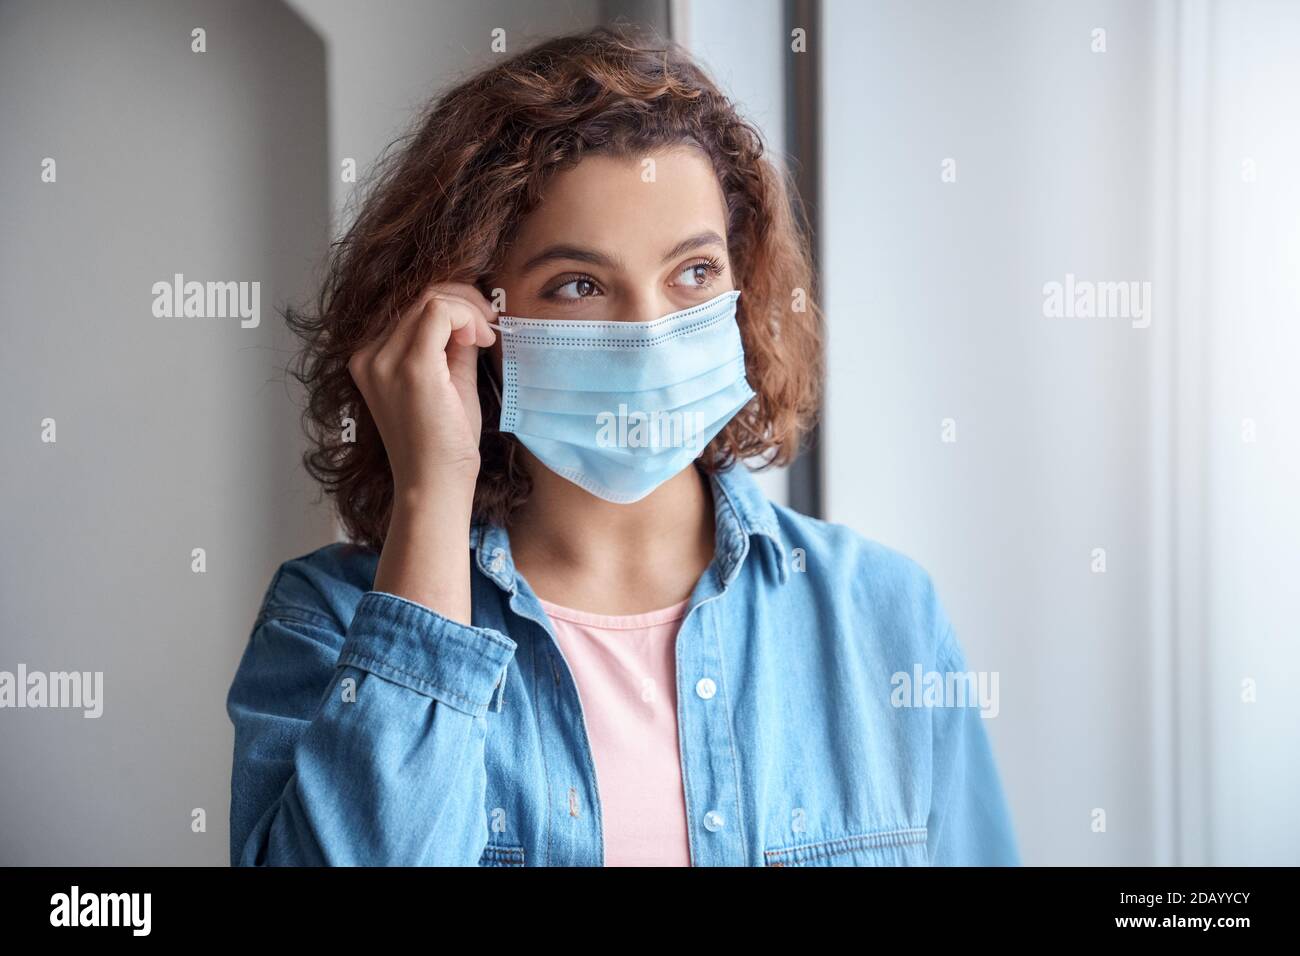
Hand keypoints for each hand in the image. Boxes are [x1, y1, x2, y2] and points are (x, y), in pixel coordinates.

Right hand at [347, 282, 496, 498]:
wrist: (434, 485)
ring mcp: (384, 360)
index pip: (410, 307)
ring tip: (486, 337)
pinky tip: (481, 340)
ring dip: (468, 310)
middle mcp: (369, 356)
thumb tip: (469, 316)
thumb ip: (451, 347)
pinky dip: (467, 316)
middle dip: (464, 302)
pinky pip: (438, 311)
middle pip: (419, 298)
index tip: (479, 331)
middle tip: (490, 325)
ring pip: (430, 299)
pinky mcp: (411, 367)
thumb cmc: (442, 444)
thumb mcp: (446, 382)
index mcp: (370, 359)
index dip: (452, 307)